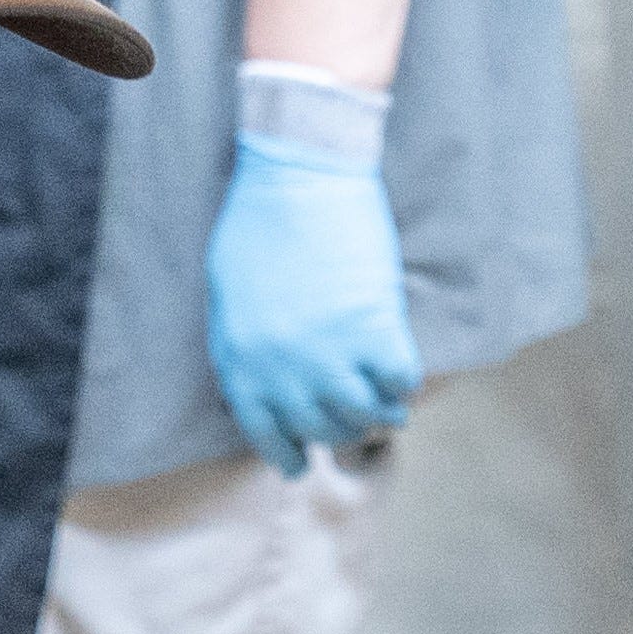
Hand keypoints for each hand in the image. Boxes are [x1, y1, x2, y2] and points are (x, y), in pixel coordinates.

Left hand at [204, 138, 415, 473]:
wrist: (300, 172)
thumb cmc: (257, 223)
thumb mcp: (228, 298)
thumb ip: (243, 347)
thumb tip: (264, 386)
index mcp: (242, 362)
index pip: (266, 431)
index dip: (287, 452)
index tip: (300, 461)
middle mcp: (285, 369)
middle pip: (321, 425)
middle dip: (339, 429)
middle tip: (355, 421)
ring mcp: (332, 352)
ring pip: (364, 412)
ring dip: (378, 414)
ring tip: (388, 408)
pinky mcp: (374, 327)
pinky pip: (399, 380)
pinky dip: (405, 385)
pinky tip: (403, 378)